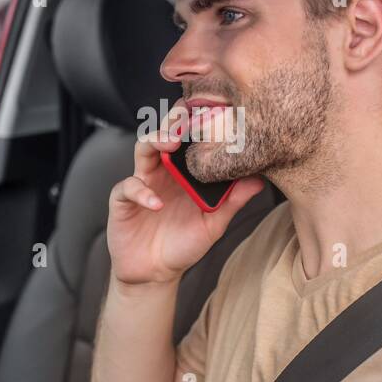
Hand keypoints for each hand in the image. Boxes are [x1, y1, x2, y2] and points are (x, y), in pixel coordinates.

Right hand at [107, 98, 264, 286]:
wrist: (156, 274)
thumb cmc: (183, 244)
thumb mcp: (214, 223)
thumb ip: (233, 201)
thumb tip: (258, 179)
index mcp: (184, 172)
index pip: (189, 137)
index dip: (197, 121)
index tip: (213, 108)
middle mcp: (163, 171)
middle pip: (165, 133)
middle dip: (174, 120)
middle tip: (187, 114)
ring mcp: (142, 182)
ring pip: (143, 149)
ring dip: (155, 141)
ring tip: (170, 145)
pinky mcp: (123, 201)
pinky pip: (127, 188)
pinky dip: (142, 192)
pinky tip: (156, 203)